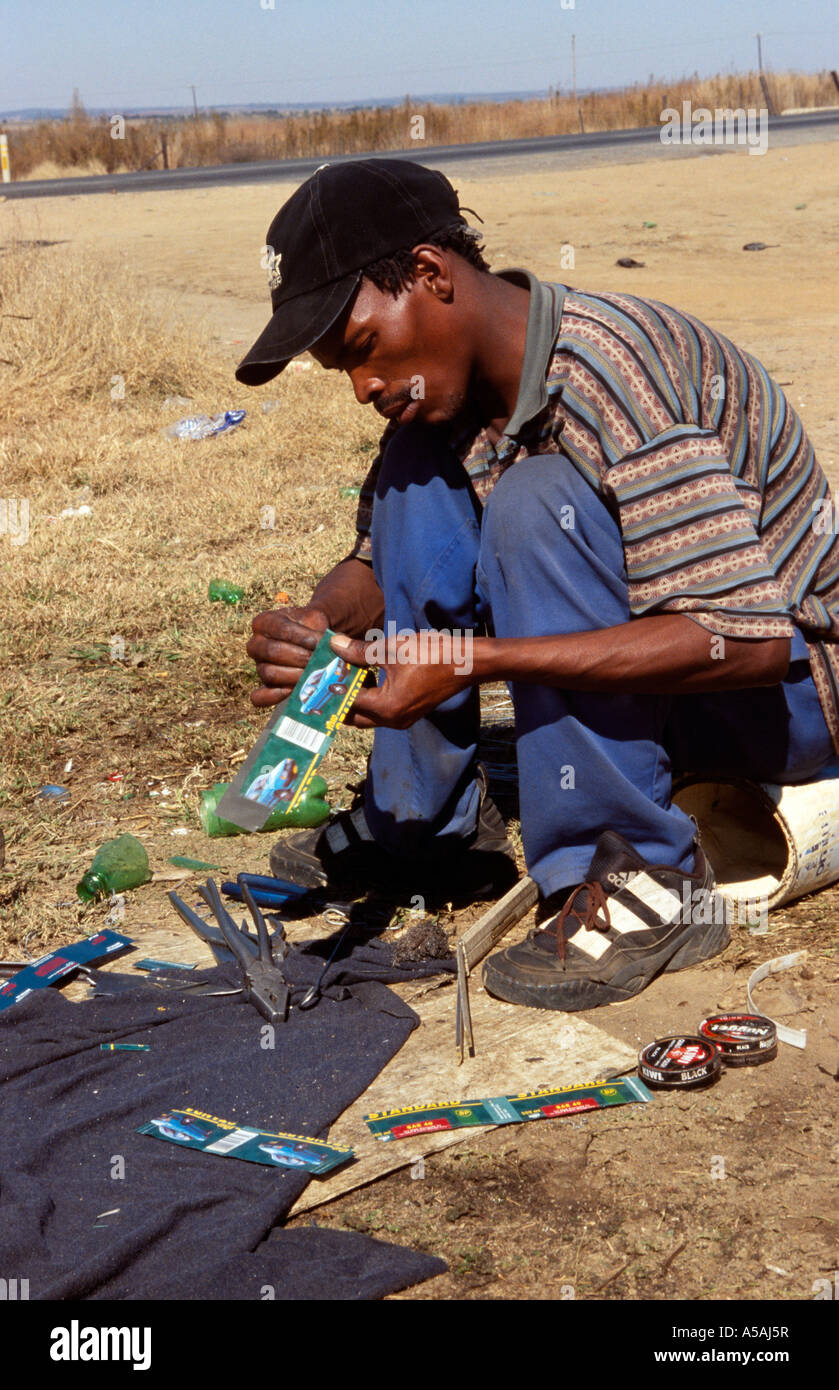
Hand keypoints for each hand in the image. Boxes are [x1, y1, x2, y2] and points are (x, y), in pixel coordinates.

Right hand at [246, 605, 328, 707]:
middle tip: (318, 660)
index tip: (321, 642)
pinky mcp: (265, 686)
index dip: (303, 637)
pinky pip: (260, 697)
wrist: (310, 638)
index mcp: (264, 622)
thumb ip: (321, 629)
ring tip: (314, 674)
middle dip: (300, 657)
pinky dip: (275, 697)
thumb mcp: (316, 620)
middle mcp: (256, 644)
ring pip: (269, 673)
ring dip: (294, 675)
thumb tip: (335, 645)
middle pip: (272, 651)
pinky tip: (293, 691)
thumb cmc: (311, 627)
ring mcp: (259, 666)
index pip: (282, 629)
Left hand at [330, 630, 473, 728]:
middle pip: (353, 715)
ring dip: (354, 697)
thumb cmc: (433, 654)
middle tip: (325, 679)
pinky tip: (364, 675)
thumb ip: (359, 651)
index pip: (347, 701)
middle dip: (338, 698)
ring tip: (342, 674)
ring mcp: (402, 718)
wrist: (467, 662)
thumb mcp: (391, 648)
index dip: (331, 686)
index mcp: (386, 708)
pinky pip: (381, 710)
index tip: (316, 673)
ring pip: (366, 714)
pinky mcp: (409, 712)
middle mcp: (392, 720)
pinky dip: (369, 697)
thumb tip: (334, 645)